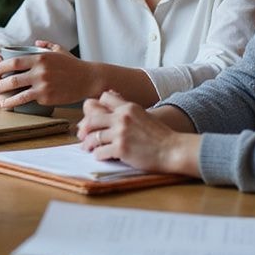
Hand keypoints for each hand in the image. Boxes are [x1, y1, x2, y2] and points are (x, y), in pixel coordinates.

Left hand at [0, 42, 96, 106]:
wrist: (89, 79)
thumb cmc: (73, 65)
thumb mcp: (59, 51)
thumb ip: (46, 45)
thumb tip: (35, 43)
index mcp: (40, 58)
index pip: (14, 62)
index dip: (1, 67)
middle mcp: (40, 71)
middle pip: (12, 78)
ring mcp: (43, 85)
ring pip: (18, 92)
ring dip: (5, 96)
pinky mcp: (47, 97)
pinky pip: (29, 100)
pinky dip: (17, 103)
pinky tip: (9, 105)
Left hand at [76, 90, 200, 175]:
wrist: (173, 150)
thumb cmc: (160, 135)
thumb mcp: (144, 115)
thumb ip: (127, 109)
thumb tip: (110, 99)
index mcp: (128, 107)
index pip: (103, 98)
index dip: (95, 106)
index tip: (93, 116)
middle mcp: (122, 117)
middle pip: (92, 118)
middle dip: (84, 127)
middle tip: (82, 134)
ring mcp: (121, 133)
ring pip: (93, 137)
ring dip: (88, 143)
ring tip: (87, 147)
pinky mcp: (121, 149)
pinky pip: (100, 152)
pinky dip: (98, 155)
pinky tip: (100, 156)